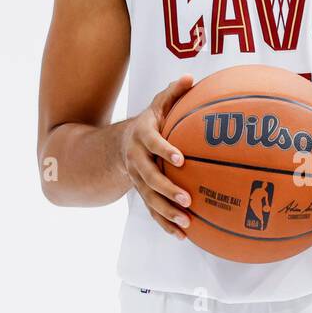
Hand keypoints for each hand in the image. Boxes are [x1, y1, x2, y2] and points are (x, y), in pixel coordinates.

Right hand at [119, 76, 193, 238]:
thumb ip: (173, 93)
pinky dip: (165, 223)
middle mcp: (136, 160)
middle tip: (187, 198)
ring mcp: (137, 180)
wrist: (120, 145)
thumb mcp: (157, 105)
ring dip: (167, 212)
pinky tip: (182, 235)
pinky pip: (152, 211)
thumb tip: (190, 77)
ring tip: (187, 223)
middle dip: (167, 189)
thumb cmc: (150, 123)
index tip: (181, 159)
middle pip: (149, 177)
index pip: (153, 143)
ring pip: (150, 199)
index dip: (165, 150)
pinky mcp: (142, 194)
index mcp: (142, 136)